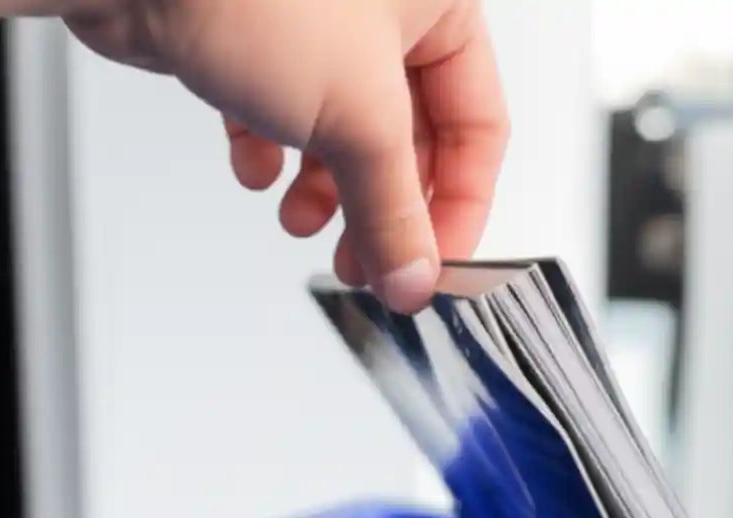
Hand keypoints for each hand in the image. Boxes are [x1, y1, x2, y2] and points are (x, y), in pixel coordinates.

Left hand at [65, 0, 508, 312]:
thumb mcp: (357, 118)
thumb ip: (393, 210)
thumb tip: (413, 275)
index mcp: (439, 4)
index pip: (478, 124)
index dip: (460, 205)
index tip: (434, 265)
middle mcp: (384, 9)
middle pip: (407, 135)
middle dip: (381, 207)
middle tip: (367, 264)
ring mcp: (316, 22)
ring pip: (342, 129)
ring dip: (325, 190)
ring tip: (300, 222)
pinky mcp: (254, 37)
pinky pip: (279, 109)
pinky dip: (270, 149)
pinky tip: (254, 166)